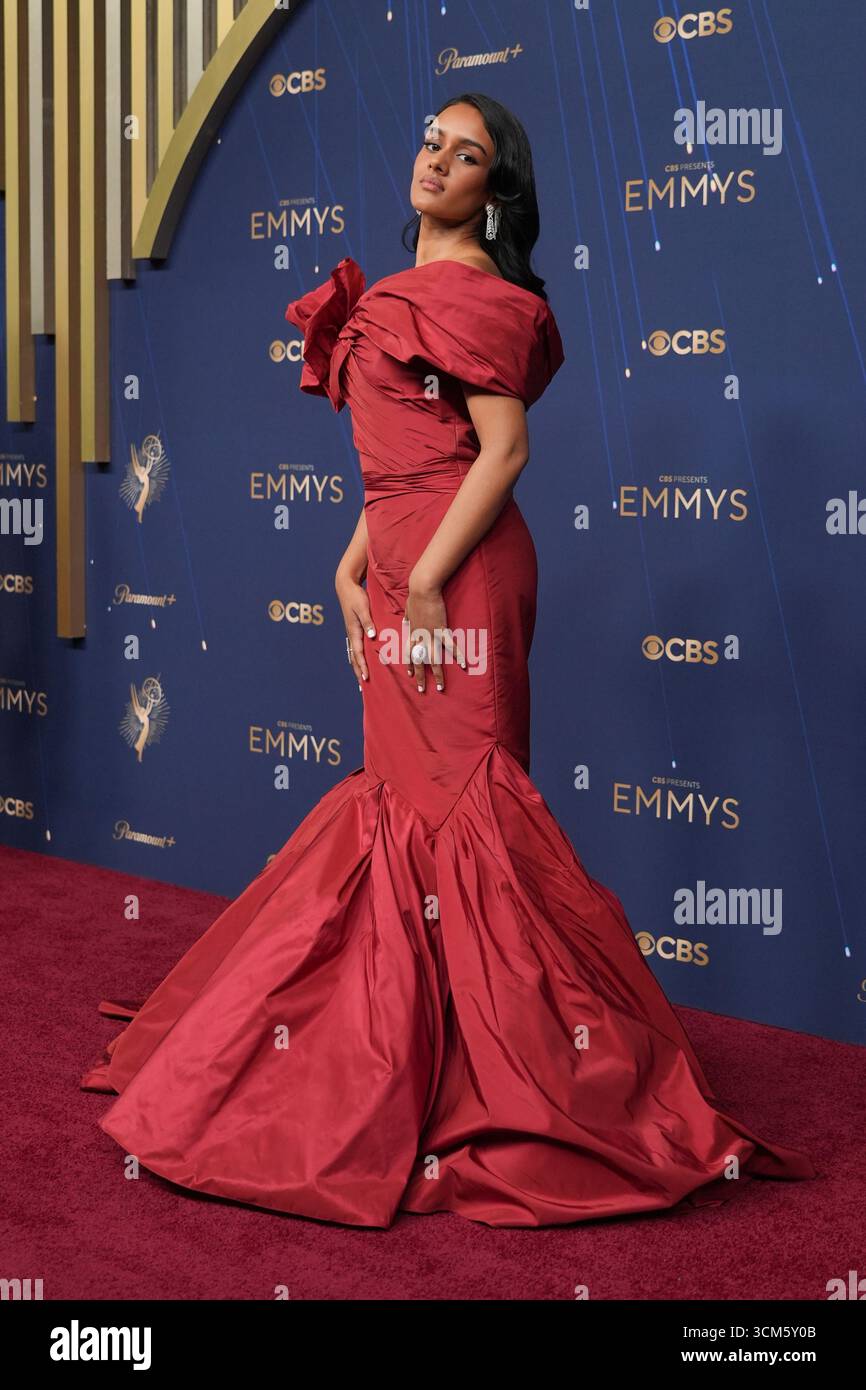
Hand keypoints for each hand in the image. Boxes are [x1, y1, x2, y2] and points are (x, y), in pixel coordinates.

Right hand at [335, 570, 374, 691]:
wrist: (346, 586)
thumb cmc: (356, 596)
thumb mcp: (363, 608)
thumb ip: (368, 622)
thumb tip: (371, 635)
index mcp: (354, 631)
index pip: (358, 653)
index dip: (362, 666)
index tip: (366, 677)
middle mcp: (352, 634)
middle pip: (354, 657)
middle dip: (358, 671)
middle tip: (363, 686)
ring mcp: (352, 632)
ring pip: (354, 653)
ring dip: (358, 666)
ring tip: (362, 678)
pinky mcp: (355, 629)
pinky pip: (356, 647)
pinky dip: (359, 657)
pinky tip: (363, 661)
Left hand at [403, 580, 465, 693]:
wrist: (422, 589)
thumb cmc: (415, 596)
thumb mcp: (408, 609)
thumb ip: (408, 618)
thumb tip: (405, 621)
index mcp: (412, 633)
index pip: (410, 653)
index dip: (410, 664)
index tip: (410, 674)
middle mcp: (420, 638)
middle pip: (420, 661)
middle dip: (420, 677)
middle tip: (421, 690)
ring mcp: (430, 636)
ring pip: (434, 660)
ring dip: (437, 675)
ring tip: (440, 687)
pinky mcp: (441, 630)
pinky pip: (451, 646)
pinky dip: (458, 656)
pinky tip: (464, 666)